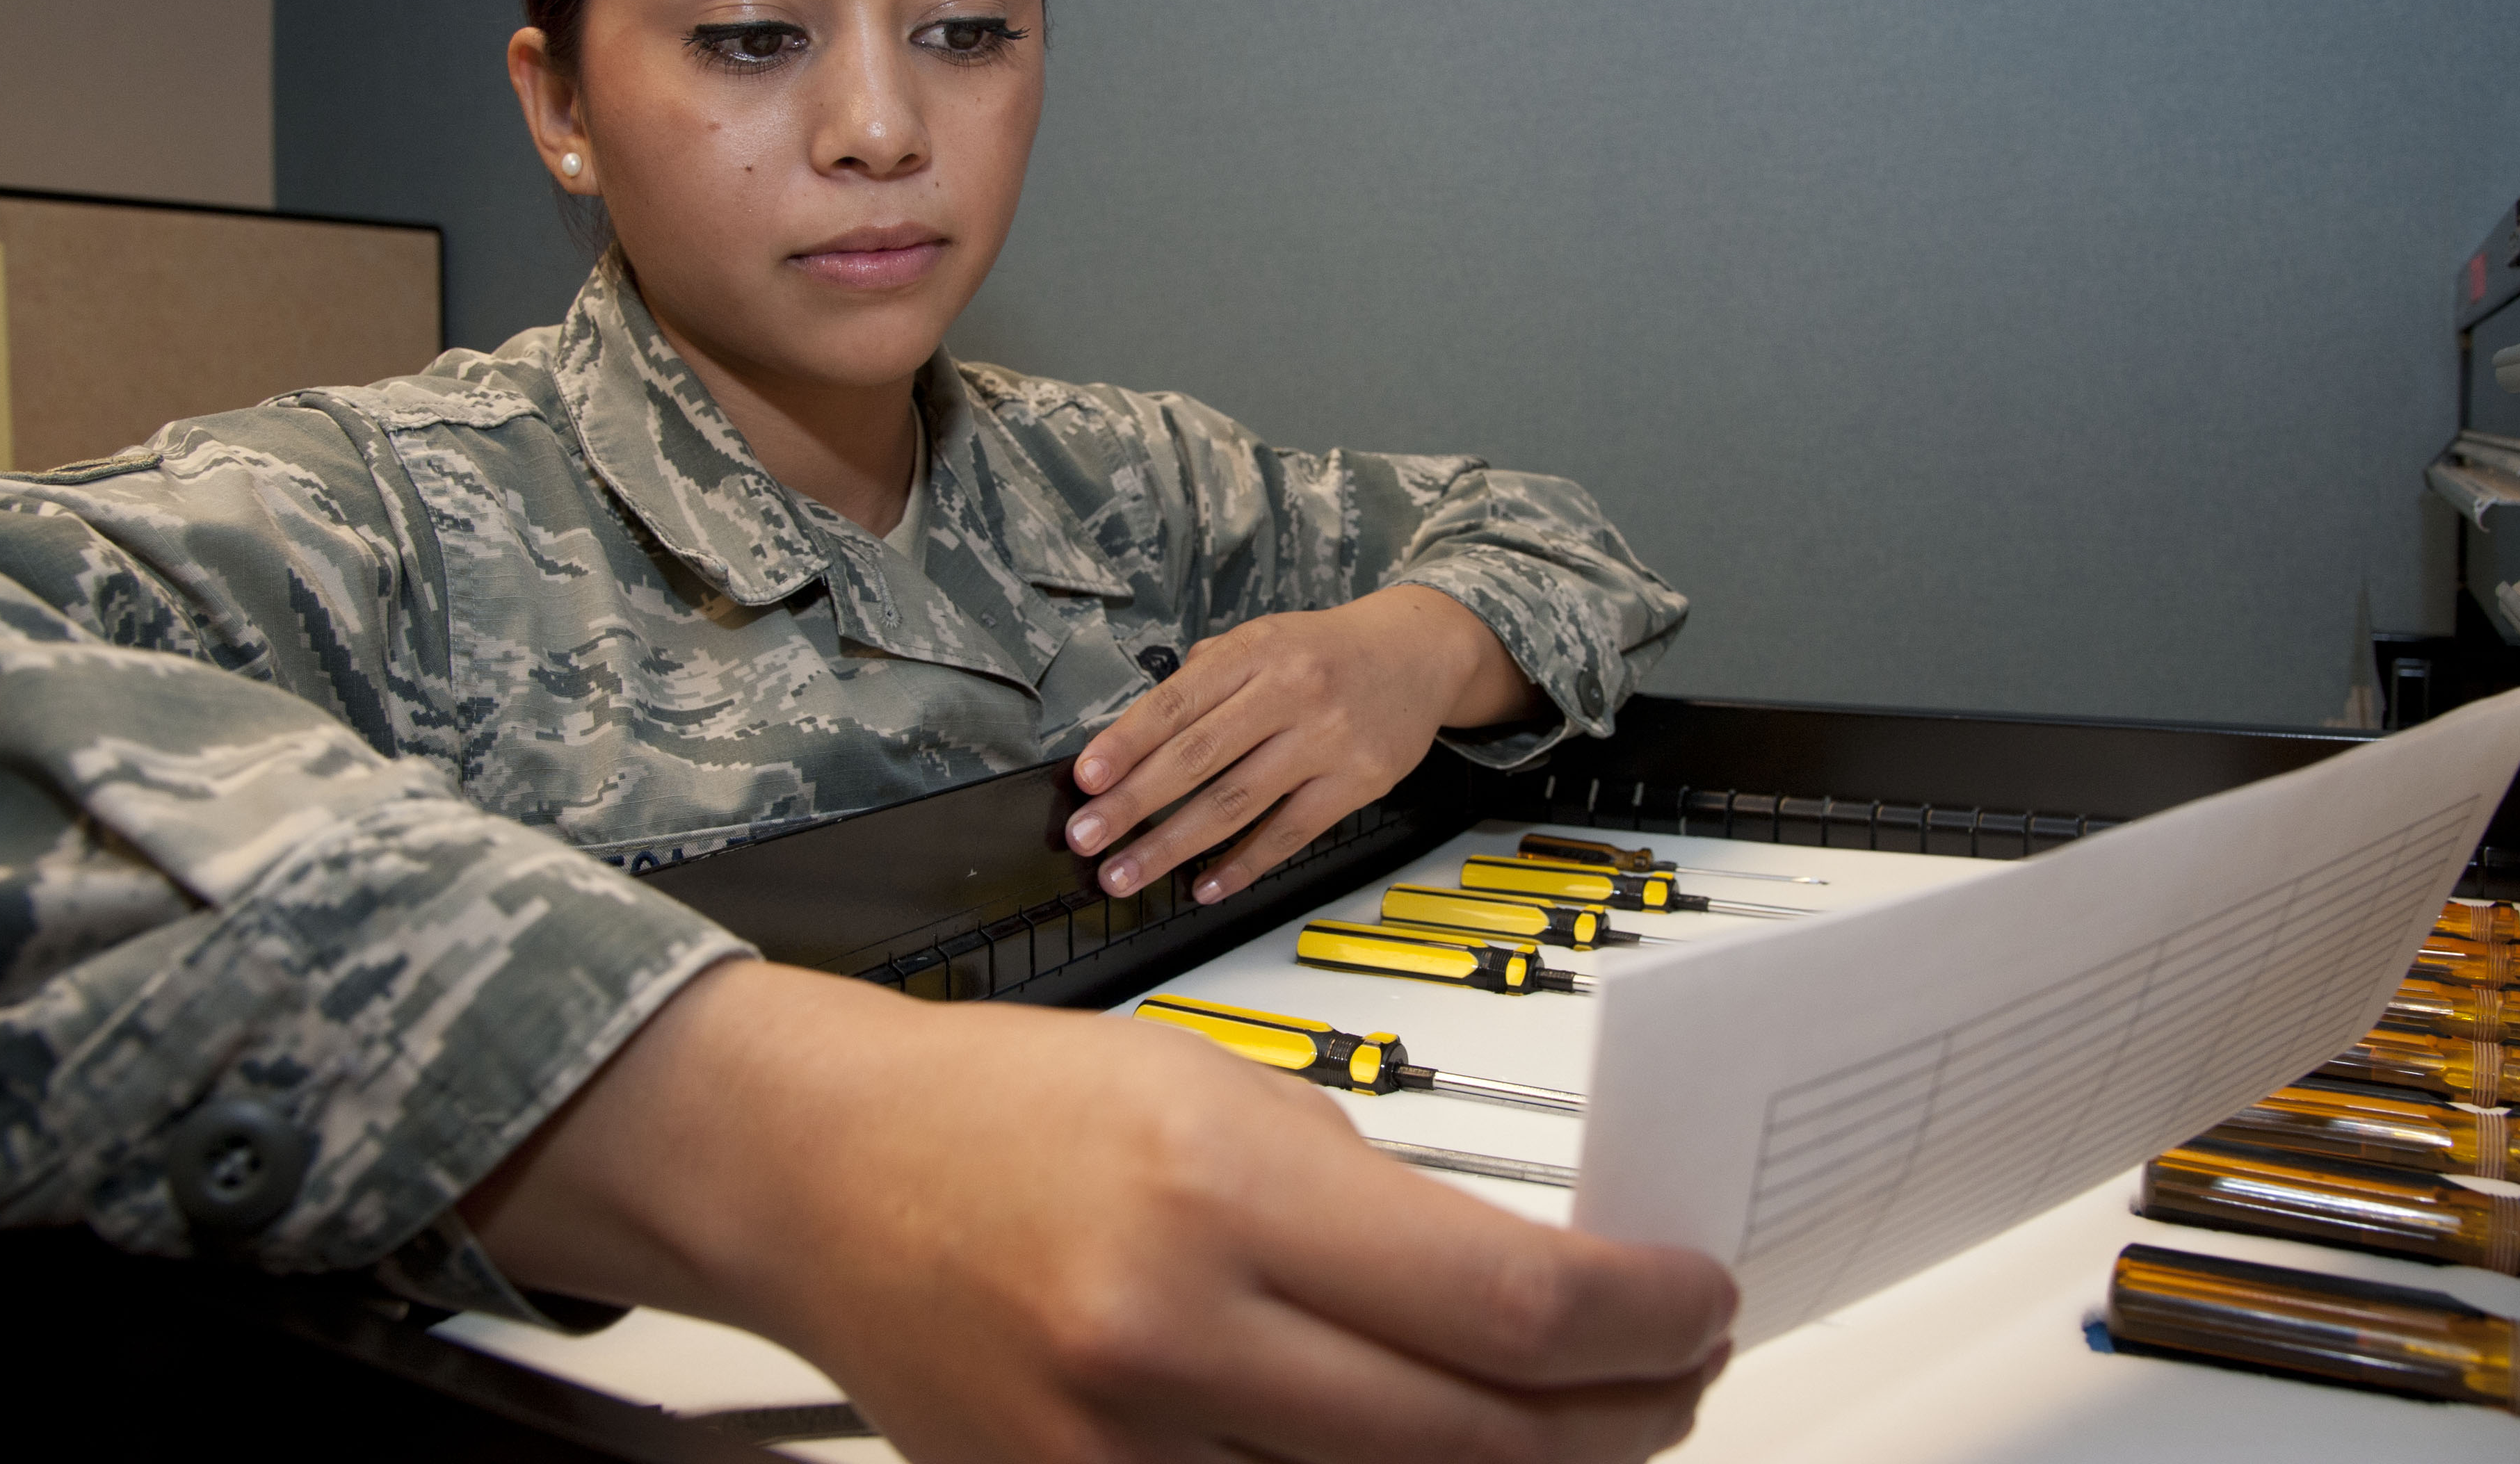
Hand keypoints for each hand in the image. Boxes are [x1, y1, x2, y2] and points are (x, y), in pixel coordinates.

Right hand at [464, 962, 1734, 1463]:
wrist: (824, 1172)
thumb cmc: (1016, 1106)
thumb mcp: (1228, 1091)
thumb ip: (1376, 1202)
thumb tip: (1530, 1291)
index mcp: (1224, 1193)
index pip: (1512, 1301)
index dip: (1646, 1319)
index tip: (1695, 1303)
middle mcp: (1173, 1338)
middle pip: (1481, 1439)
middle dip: (1621, 1420)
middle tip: (1672, 1379)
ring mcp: (1117, 1455)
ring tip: (1576, 1431)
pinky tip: (1420, 1457)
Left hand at [1068, 586, 1539, 903]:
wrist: (1419, 652)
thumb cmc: (1327, 651)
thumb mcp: (1264, 637)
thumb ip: (1206, 676)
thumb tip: (1137, 733)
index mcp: (1256, 652)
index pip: (1177, 703)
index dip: (1126, 743)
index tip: (1087, 779)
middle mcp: (1291, 693)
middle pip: (1198, 758)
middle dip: (1134, 804)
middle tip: (1088, 837)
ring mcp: (1326, 741)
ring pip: (1236, 803)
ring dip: (1173, 846)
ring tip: (1127, 871)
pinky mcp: (1355, 782)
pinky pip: (1288, 833)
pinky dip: (1242, 865)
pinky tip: (1205, 885)